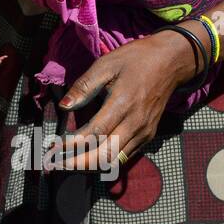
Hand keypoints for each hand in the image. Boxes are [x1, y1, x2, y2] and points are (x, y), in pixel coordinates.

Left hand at [45, 28, 198, 171]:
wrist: (171, 62)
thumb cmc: (136, 59)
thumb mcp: (106, 64)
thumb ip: (84, 86)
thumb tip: (64, 106)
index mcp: (123, 103)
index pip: (95, 132)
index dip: (73, 144)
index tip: (53, 148)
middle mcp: (136, 123)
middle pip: (106, 154)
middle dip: (79, 163)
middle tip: (56, 164)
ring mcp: (144, 131)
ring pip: (116, 159)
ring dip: (91, 164)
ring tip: (67, 162)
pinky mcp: (148, 135)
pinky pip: (126, 154)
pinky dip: (106, 159)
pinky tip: (88, 156)